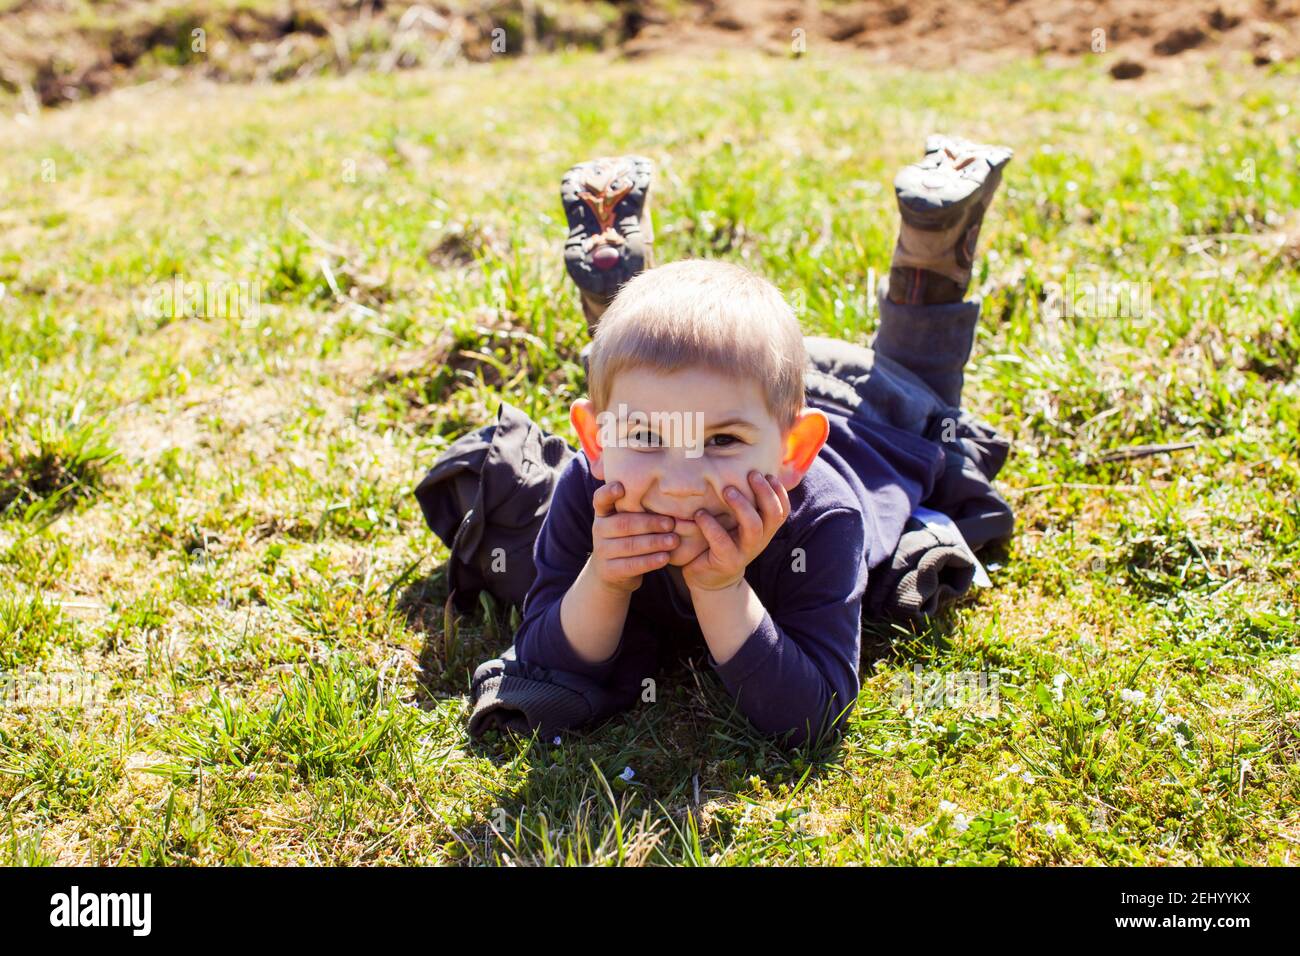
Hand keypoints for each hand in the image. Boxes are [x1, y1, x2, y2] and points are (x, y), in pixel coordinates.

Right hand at [589, 481, 679, 592]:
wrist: (611, 573)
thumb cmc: (627, 538)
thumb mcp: (625, 521)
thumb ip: (637, 509)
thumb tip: (668, 496)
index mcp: (603, 514)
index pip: (600, 499)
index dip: (608, 493)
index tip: (621, 488)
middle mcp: (599, 530)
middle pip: (623, 524)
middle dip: (649, 523)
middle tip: (671, 524)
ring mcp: (602, 551)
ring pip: (630, 545)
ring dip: (654, 542)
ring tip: (674, 541)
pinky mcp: (610, 570)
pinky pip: (632, 565)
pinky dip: (650, 561)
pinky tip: (665, 557)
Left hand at [680, 470, 789, 592]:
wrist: (710, 579)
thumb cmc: (721, 542)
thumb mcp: (735, 524)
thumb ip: (742, 504)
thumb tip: (744, 469)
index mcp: (764, 529)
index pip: (782, 509)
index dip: (779, 491)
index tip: (767, 473)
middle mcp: (759, 540)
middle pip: (772, 515)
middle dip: (764, 492)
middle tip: (750, 474)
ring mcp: (745, 552)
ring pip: (753, 527)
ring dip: (742, 506)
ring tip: (727, 491)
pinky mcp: (727, 562)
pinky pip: (722, 542)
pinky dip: (711, 526)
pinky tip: (700, 514)